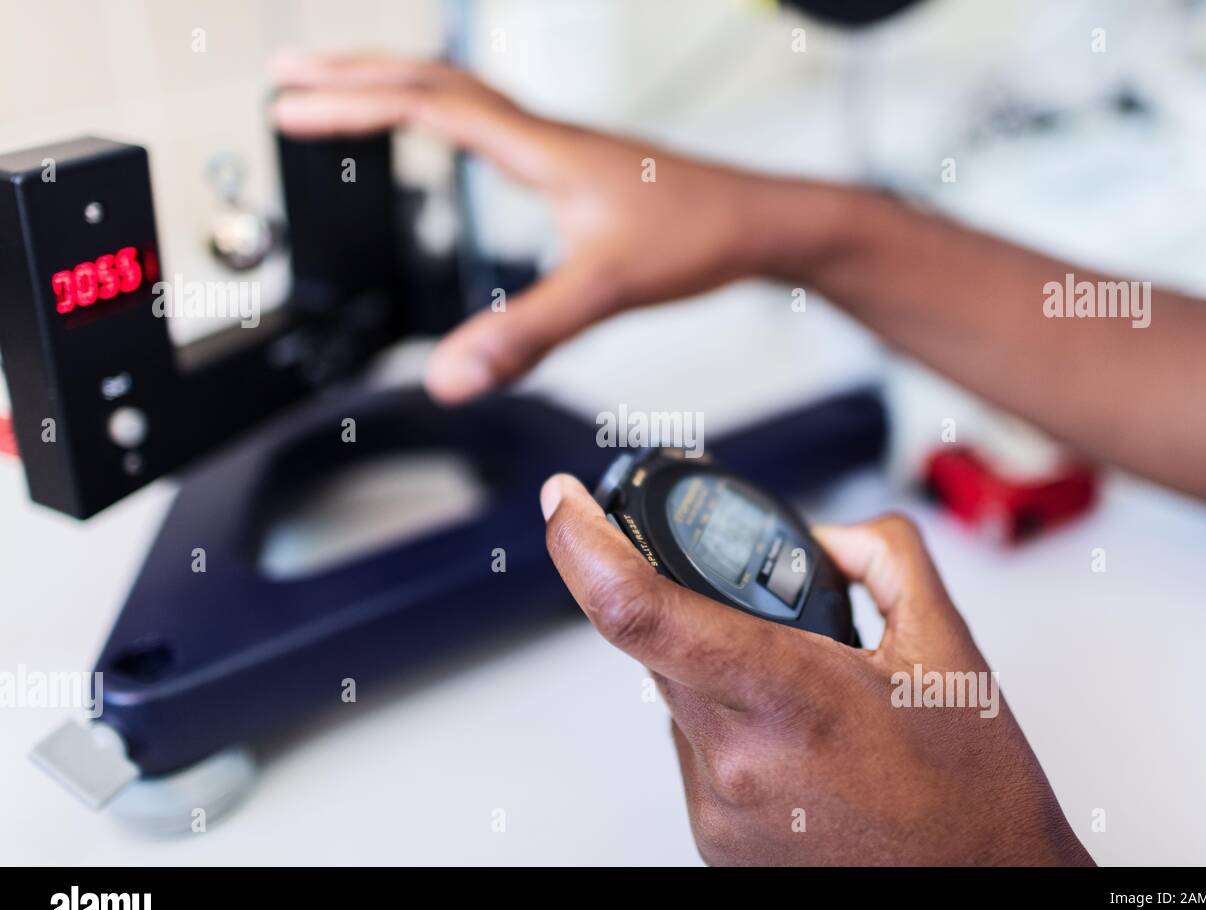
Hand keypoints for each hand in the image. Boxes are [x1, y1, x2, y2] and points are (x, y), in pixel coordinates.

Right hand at [271, 51, 787, 402]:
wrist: (761, 222)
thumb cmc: (698, 237)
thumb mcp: (605, 291)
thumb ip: (525, 334)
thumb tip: (450, 379)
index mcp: (538, 149)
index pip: (425, 105)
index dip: (350, 105)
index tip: (287, 108)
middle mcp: (543, 136)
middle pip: (432, 81)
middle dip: (353, 76)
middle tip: (288, 77)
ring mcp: (561, 147)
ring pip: (462, 94)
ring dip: (396, 87)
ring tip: (348, 94)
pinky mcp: (577, 166)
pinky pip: (491, 122)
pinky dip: (444, 115)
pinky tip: (447, 139)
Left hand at [539, 473, 1093, 865]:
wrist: (984, 895)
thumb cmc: (972, 796)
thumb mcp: (948, 649)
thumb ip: (883, 560)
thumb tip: (824, 538)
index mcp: (790, 697)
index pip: (640, 611)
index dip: (583, 546)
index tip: (565, 502)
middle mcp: (737, 760)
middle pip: (660, 646)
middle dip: (697, 610)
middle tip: (759, 615)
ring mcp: (719, 811)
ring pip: (678, 698)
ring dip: (720, 673)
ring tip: (808, 701)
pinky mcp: (714, 842)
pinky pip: (696, 751)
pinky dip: (732, 726)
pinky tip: (799, 744)